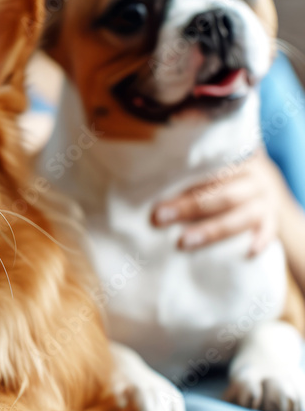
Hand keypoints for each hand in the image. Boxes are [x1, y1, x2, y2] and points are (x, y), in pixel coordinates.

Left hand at [151, 152, 284, 256]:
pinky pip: (270, 230)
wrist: (263, 187)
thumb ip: (185, 170)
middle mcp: (252, 177)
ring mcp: (265, 199)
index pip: (208, 166)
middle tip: (159, 217)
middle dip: (189, 206)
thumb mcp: (209, 167)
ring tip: (184, 242)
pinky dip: (260, 240)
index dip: (183, 176)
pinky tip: (247, 252)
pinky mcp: (273, 220)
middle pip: (220, 192)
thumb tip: (136, 176)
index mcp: (232, 159)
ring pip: (241, 214)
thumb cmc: (220, 179)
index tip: (157, 185)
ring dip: (212, 230)